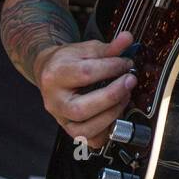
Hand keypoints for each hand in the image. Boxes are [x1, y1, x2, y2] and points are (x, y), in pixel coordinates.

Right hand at [36, 30, 137, 149]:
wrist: (50, 71)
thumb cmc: (68, 61)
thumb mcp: (86, 49)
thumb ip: (109, 47)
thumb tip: (128, 39)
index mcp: (55, 75)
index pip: (85, 74)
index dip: (111, 68)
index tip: (127, 63)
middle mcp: (54, 101)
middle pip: (81, 109)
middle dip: (112, 96)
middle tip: (129, 82)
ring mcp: (60, 118)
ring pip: (85, 129)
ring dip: (112, 114)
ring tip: (125, 97)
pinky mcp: (69, 130)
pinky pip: (90, 140)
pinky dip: (107, 130)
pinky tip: (115, 114)